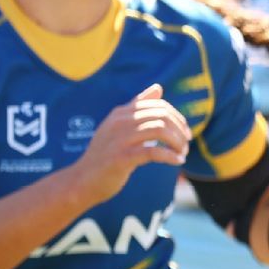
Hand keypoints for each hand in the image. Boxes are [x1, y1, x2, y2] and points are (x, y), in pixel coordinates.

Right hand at [71, 84, 189, 205]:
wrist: (82, 181)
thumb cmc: (105, 154)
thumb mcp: (119, 127)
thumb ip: (137, 108)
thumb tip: (158, 87)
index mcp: (120, 113)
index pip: (158, 105)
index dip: (177, 118)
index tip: (185, 132)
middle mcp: (119, 122)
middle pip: (161, 116)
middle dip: (180, 130)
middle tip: (186, 144)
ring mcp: (119, 139)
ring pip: (160, 130)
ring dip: (177, 142)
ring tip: (182, 153)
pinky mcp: (121, 158)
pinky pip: (153, 151)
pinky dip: (170, 156)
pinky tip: (177, 161)